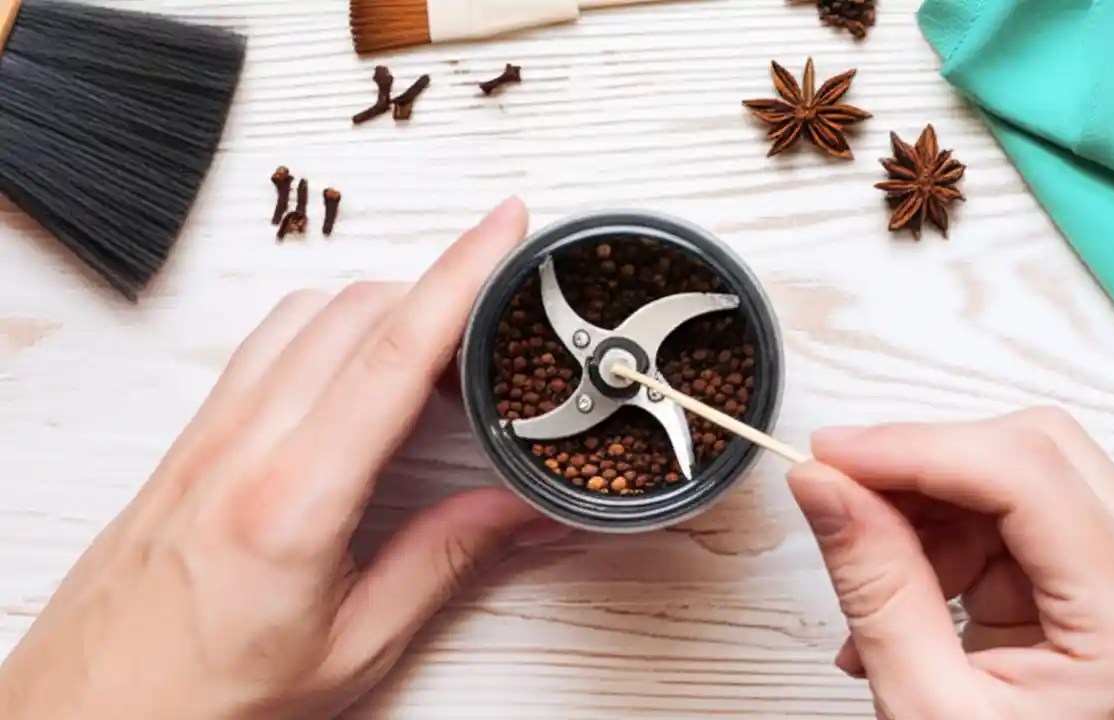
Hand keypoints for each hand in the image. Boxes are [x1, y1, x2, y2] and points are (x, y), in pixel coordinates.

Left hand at [0, 198, 569, 719]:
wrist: (95, 710)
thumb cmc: (205, 692)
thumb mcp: (353, 645)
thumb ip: (442, 561)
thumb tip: (514, 507)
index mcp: (294, 498)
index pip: (393, 353)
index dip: (460, 277)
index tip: (503, 227)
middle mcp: (245, 443)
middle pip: (356, 310)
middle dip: (439, 284)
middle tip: (502, 308)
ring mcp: (211, 430)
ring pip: (309, 312)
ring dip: (383, 302)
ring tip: (441, 339)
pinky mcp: (194, 434)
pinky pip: (271, 341)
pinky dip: (332, 325)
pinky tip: (360, 364)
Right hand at [788, 408, 1113, 719]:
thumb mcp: (927, 708)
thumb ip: (875, 585)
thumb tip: (823, 486)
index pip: (1024, 472)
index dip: (914, 448)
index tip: (830, 456)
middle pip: (1032, 454)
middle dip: (923, 468)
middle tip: (841, 495)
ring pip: (1017, 477)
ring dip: (927, 513)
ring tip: (871, 584)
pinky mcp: (1102, 584)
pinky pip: (1012, 519)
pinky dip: (943, 544)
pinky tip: (902, 600)